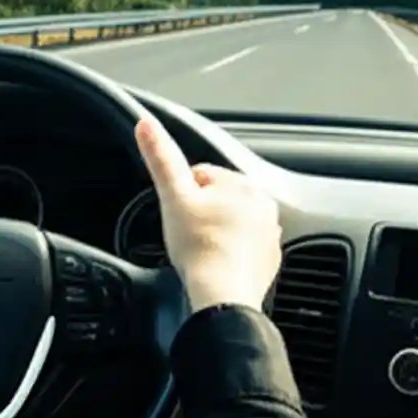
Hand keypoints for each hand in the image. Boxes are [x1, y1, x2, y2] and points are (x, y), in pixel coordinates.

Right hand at [134, 116, 281, 312]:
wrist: (223, 294)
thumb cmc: (199, 245)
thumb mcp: (174, 196)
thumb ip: (161, 158)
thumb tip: (147, 124)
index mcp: (243, 184)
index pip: (203, 176)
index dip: (182, 195)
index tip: (178, 215)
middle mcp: (264, 204)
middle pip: (219, 201)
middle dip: (202, 213)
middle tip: (189, 235)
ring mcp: (270, 233)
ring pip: (232, 224)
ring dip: (217, 232)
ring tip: (202, 250)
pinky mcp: (270, 259)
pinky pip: (244, 249)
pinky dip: (231, 254)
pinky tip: (217, 264)